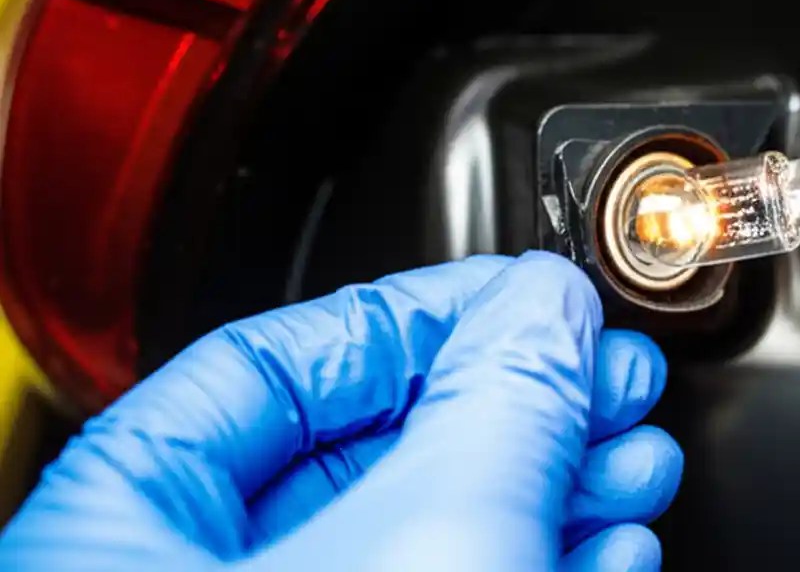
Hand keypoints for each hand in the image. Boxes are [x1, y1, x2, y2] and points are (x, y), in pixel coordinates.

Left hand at [0, 252, 681, 570]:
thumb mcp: (428, 532)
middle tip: (610, 377)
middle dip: (524, 404)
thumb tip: (546, 304)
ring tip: (635, 458)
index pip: (287, 354)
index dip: (434, 309)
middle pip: (379, 442)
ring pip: (430, 529)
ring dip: (552, 486)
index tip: (536, 296)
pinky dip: (536, 563)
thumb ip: (494, 397)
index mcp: (123, 518)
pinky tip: (605, 542)